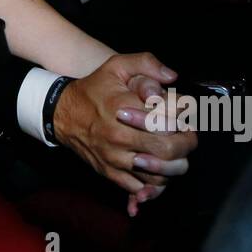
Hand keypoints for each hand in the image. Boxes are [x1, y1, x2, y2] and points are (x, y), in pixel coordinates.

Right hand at [52, 53, 195, 214]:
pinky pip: (140, 187)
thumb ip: (146, 64)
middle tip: (189, 136)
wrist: (63, 113)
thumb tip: (172, 76)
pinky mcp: (110, 172)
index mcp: (125, 108)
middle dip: (186, 143)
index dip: (184, 117)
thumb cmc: (94, 89)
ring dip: (174, 165)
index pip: (168, 119)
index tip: (185, 115)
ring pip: (159, 173)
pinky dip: (154, 184)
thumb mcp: (116, 66)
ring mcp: (115, 157)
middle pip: (168, 149)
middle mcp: (120, 135)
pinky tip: (159, 171)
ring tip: (176, 152)